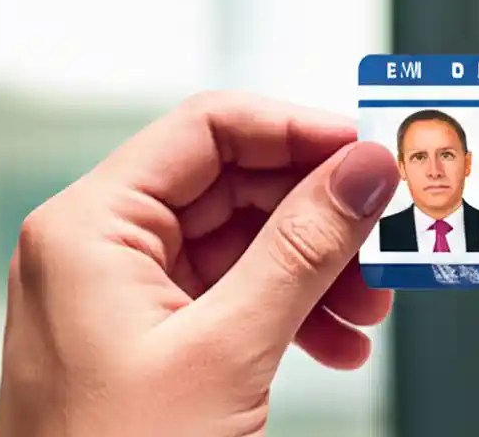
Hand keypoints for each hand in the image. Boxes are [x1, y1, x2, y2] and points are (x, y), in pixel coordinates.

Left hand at [0, 92, 398, 436]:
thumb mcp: (228, 348)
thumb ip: (303, 248)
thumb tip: (362, 171)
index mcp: (92, 227)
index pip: (209, 130)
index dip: (298, 130)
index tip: (368, 152)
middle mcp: (103, 248)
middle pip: (236, 186)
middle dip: (321, 215)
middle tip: (386, 235)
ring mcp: (127, 296)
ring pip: (247, 243)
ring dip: (319, 270)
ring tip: (370, 309)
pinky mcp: (153, 339)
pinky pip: (238, 295)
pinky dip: (295, 312)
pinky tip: (336, 343)